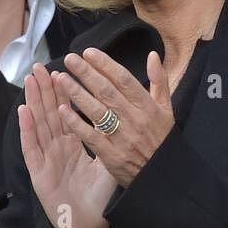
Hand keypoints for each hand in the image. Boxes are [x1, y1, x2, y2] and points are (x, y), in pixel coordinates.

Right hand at [18, 63, 116, 227]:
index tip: (64, 69)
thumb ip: (114, 140)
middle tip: (40, 65)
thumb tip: (129, 118)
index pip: (69, 113)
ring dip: (34, 100)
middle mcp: (59, 149)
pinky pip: (32, 147)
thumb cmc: (101, 198)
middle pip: (51, 113)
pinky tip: (23, 111)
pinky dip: (27, 129)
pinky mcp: (39, 173)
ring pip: (39, 124)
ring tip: (31, 78)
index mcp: (75, 145)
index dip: (65, 92)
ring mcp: (47, 159)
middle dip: (46, 89)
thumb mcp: (111, 163)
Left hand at [53, 47, 174, 188]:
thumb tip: (153, 55)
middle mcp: (135, 119)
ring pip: (96, 111)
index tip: (88, 52)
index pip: (124, 80)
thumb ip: (160, 81)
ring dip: (77, 93)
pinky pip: (90, 135)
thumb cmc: (162, 139)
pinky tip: (61, 109)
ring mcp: (122, 137)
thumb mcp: (167, 109)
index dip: (106, 65)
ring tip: (60, 78)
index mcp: (148, 106)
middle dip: (87, 73)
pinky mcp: (111, 155)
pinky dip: (75, 122)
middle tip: (70, 59)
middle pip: (107, 92)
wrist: (162, 175)